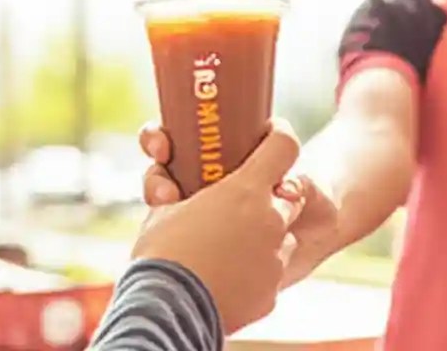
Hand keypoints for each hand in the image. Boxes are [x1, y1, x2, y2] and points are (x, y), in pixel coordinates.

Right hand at [131, 118, 304, 332]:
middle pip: (286, 194)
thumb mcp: (163, 211)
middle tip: (235, 205)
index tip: (269, 134)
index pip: (284, 146)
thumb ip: (177, 190)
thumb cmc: (160, 254)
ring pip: (280, 236)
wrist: (164, 313)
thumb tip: (169, 185)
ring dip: (260, 235)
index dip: (278, 136)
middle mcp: (270, 220)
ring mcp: (275, 257)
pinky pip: (270, 271)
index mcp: (245, 191)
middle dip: (265, 196)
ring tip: (224, 247)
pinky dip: (254, 270)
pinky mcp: (271, 290)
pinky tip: (226, 275)